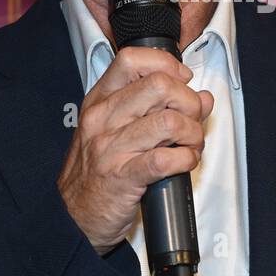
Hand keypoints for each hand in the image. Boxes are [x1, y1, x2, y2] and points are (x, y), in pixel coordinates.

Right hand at [57, 47, 214, 255]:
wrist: (72, 216)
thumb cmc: (97, 170)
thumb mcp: (117, 129)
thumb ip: (158, 107)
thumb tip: (203, 97)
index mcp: (100, 100)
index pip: (133, 59)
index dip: (168, 65)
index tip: (182, 83)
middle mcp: (103, 118)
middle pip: (161, 86)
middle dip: (190, 102)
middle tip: (191, 120)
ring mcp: (111, 148)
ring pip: (170, 122)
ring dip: (193, 134)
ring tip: (190, 145)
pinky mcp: (123, 178)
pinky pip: (166, 159)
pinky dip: (187, 159)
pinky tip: (184, 163)